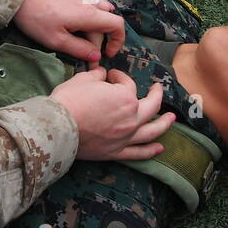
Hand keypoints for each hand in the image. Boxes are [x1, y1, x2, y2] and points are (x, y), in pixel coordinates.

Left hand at [12, 0, 125, 60]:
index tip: (107, 54)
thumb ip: (79, 49)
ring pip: (102, 11)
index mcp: (90, 14)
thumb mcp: (56, 40)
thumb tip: (96, 56)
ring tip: (81, 38)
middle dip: (100, 40)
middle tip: (86, 55)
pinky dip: (91, 14)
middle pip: (107, 21)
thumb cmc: (36, 18)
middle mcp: (91, 0)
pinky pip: (93, 2)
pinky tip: (77, 22)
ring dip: (97, 26)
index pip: (118, 25)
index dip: (118, 41)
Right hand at [51, 67, 175, 161]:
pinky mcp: (116, 152)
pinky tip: (159, 148)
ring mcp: (125, 137)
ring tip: (172, 119)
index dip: (119, 77)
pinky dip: (150, 151)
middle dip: (156, 95)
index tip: (110, 76)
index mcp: (125, 97)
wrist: (56, 128)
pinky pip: (138, 153)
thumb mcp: (83, 79)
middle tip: (158, 89)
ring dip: (164, 124)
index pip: (127, 84)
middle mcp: (131, 117)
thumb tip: (101, 74)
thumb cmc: (69, 101)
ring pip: (152, 131)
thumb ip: (97, 75)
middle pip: (151, 106)